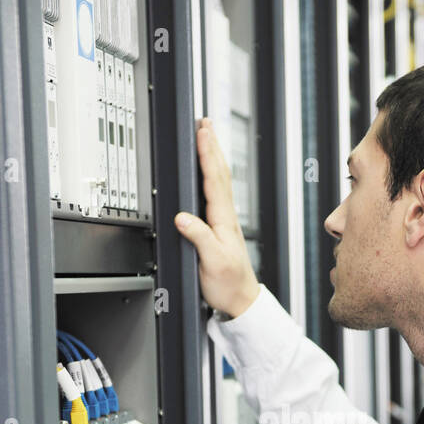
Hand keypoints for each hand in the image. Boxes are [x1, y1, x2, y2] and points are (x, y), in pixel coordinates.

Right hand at [174, 118, 259, 318]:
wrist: (240, 300)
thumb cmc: (228, 284)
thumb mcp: (211, 262)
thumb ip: (199, 237)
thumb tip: (183, 217)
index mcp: (223, 221)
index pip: (214, 180)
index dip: (208, 155)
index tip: (203, 133)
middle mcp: (226, 216)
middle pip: (219, 174)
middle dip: (212, 146)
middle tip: (205, 123)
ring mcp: (225, 221)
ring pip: (219, 181)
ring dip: (213, 156)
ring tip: (207, 137)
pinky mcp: (220, 227)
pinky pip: (216, 193)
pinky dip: (212, 175)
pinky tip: (210, 172)